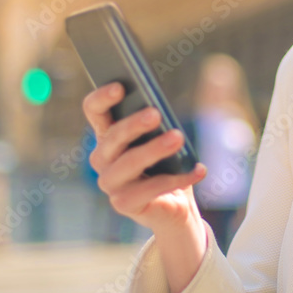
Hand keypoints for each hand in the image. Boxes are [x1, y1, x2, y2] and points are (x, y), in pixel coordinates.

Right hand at [83, 82, 207, 235]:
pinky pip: (150, 189)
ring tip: (177, 138)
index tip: (121, 86)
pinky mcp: (123, 204)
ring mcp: (110, 183)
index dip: (102, 97)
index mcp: (108, 134)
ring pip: (128, 163)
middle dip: (133, 124)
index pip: (94, 110)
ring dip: (154, 149)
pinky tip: (198, 169)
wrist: (174, 205)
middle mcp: (102, 158)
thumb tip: (158, 109)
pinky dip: (178, 178)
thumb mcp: (162, 138)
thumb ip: (156, 123)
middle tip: (156, 113)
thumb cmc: (166, 164)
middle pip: (112, 137)